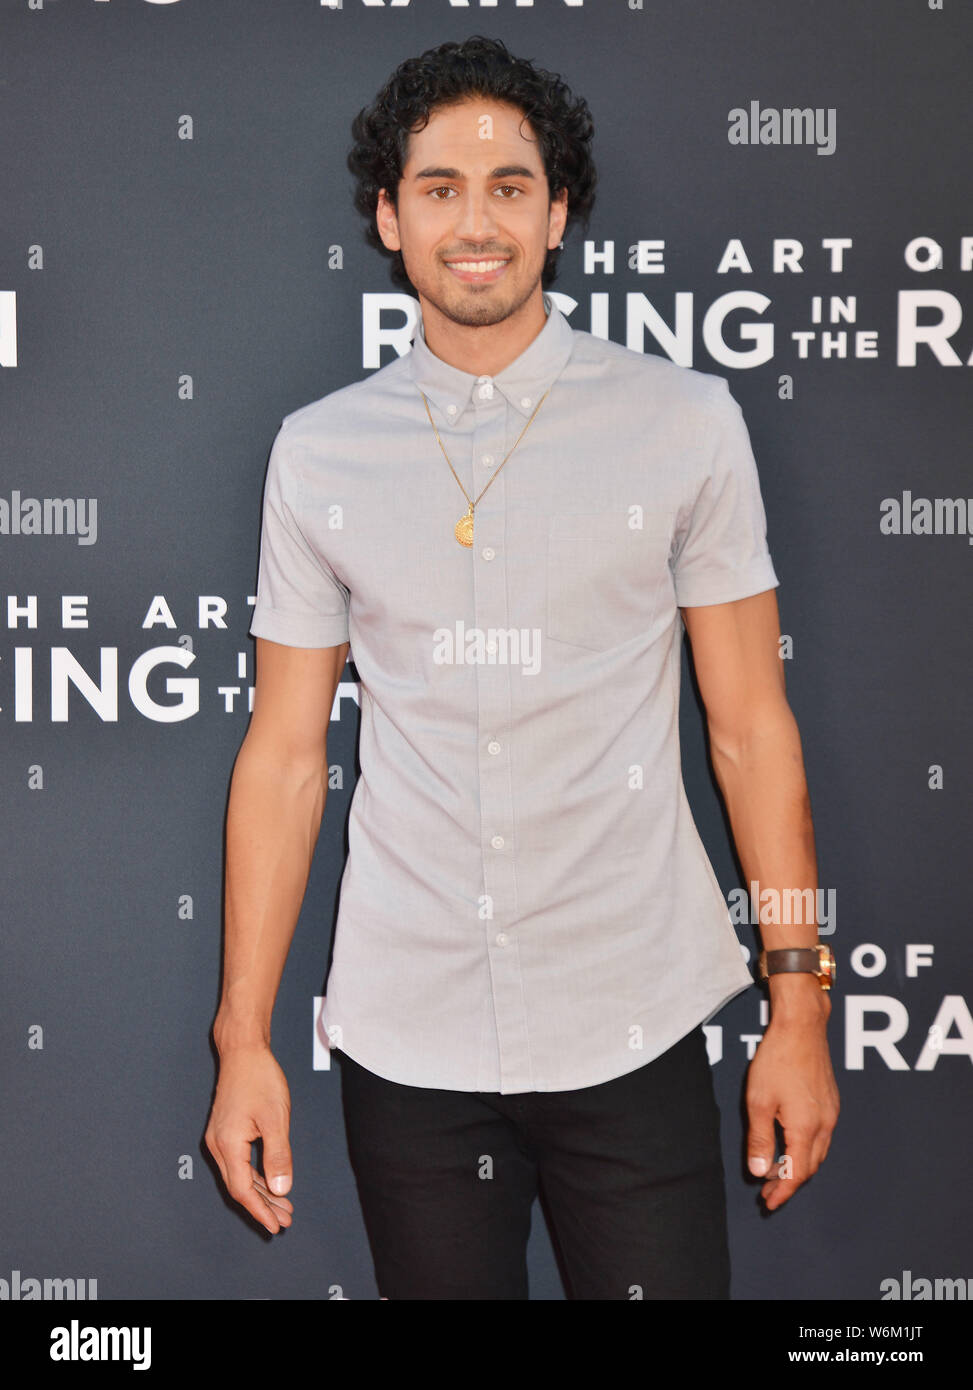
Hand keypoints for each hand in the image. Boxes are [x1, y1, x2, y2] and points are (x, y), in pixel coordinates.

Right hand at [205, 1042, 294, 1233]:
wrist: (243, 1051)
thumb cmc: (259, 1078)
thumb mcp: (276, 1119)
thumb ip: (277, 1156)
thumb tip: (281, 1189)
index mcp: (228, 1145)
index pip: (243, 1190)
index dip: (260, 1211)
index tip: (276, 1226)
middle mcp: (218, 1145)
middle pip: (240, 1187)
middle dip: (263, 1206)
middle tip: (285, 1220)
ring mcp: (220, 1137)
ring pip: (240, 1175)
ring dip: (261, 1191)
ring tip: (283, 1205)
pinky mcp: (225, 1130)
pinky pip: (239, 1162)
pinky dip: (255, 1174)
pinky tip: (270, 1181)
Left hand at [745, 1008, 838, 1210]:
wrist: (802, 1027)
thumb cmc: (777, 1060)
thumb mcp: (759, 1101)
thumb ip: (759, 1138)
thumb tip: (759, 1172)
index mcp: (806, 1128)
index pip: (797, 1173)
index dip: (782, 1191)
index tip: (768, 1202)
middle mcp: (825, 1124)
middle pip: (810, 1167)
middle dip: (789, 1183)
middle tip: (767, 1192)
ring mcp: (831, 1113)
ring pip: (817, 1152)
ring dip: (798, 1166)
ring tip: (776, 1172)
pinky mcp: (831, 1102)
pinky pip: (822, 1137)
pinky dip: (806, 1149)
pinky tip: (791, 1144)